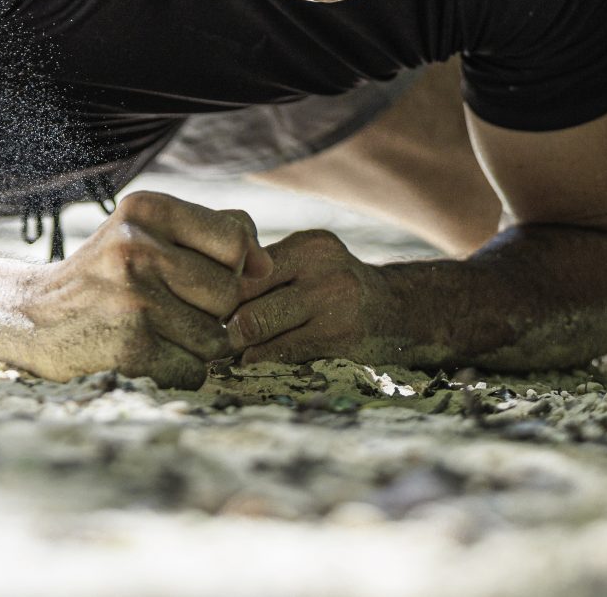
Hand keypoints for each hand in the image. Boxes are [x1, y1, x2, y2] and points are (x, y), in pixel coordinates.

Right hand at [6, 191, 271, 386]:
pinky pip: (193, 369)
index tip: (201, 276)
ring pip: (216, 336)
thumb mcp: (147, 232)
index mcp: (146, 209)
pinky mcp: (131, 344)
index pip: (236, 239)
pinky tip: (145, 353)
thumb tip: (267, 267)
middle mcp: (138, 246)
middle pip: (230, 293)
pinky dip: (177, 370)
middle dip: (211, 311)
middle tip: (168, 308)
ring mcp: (134, 297)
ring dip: (194, 345)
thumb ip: (214, 233)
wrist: (32, 317)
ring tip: (155, 330)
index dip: (232, 266)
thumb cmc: (106, 275)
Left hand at [226, 229, 395, 364]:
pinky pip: (282, 353)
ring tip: (231, 348)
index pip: (244, 267)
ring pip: (258, 326)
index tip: (210, 305)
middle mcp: (323, 268)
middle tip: (214, 332)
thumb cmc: (336, 286)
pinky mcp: (340, 339)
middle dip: (225, 319)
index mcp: (308, 245)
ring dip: (238, 343)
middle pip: (247, 295)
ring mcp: (334, 305)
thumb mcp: (310, 261)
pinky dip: (260, 359)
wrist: (397, 311)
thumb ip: (267, 270)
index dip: (220, 290)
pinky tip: (254, 361)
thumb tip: (208, 291)